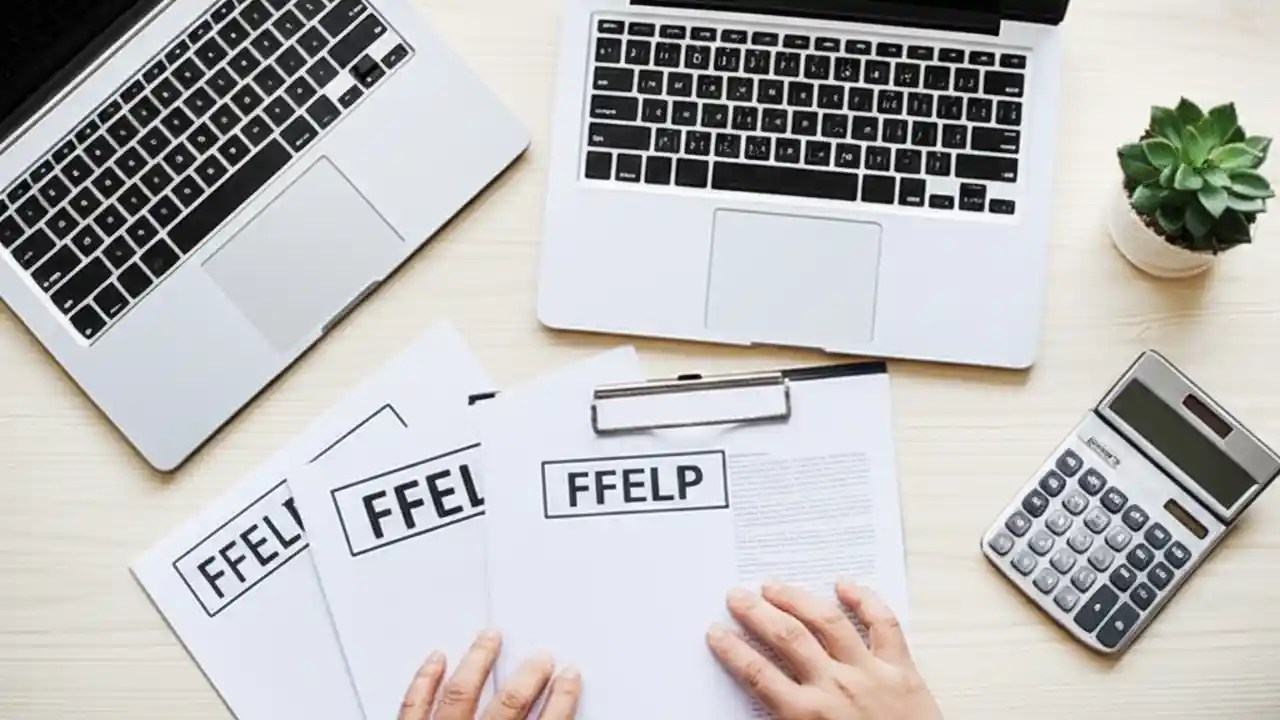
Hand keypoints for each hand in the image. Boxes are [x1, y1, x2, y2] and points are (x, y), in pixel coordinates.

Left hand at [399, 630, 581, 719]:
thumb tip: (553, 714)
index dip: (562, 700)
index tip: (570, 678)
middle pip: (508, 706)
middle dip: (528, 677)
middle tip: (541, 657)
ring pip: (460, 694)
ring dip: (478, 662)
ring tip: (490, 638)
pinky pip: (413, 706)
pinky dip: (424, 680)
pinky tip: (436, 659)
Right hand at [707, 582, 941, 719]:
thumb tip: (761, 703)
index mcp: (808, 717)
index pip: (758, 674)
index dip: (733, 650)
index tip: (717, 632)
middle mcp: (836, 688)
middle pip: (787, 637)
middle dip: (756, 612)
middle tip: (737, 596)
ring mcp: (870, 674)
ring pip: (828, 621)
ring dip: (797, 598)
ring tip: (774, 585)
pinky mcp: (902, 670)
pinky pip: (884, 624)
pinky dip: (865, 599)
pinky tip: (844, 584)